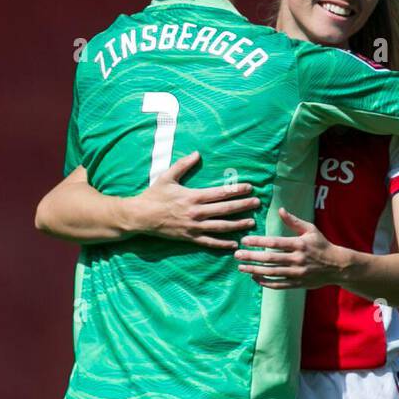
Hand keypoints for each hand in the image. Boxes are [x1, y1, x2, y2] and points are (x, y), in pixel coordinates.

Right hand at [132, 152, 259, 249]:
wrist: (141, 217)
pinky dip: (222, 244)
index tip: (250, 188)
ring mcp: (194, 227)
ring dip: (237, 225)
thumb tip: (197, 154)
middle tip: (257, 203)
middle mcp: (197, 213)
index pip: (220, 193)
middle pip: (225, 209)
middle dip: (243, 206)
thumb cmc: (154, 195)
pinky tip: (234, 244)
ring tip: (251, 222)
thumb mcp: (168, 177)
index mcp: (193, 196)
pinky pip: (209, 242)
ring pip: (221, 227)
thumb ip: (184, 165)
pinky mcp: (190, 238)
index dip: (237, 190)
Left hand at [234, 207, 344, 287]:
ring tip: (241, 267)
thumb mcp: (310, 230)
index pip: (274, 242)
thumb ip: (294, 221)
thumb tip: (280, 210)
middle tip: (237, 255)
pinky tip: (254, 278)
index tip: (244, 240)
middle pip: (269, 258)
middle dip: (251, 257)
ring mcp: (297, 273)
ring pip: (271, 273)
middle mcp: (297, 259)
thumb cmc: (322, 245)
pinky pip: (278, 285)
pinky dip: (265, 282)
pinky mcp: (297, 283)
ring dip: (254, 270)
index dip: (258, 242)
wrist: (337, 266)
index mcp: (299, 244)